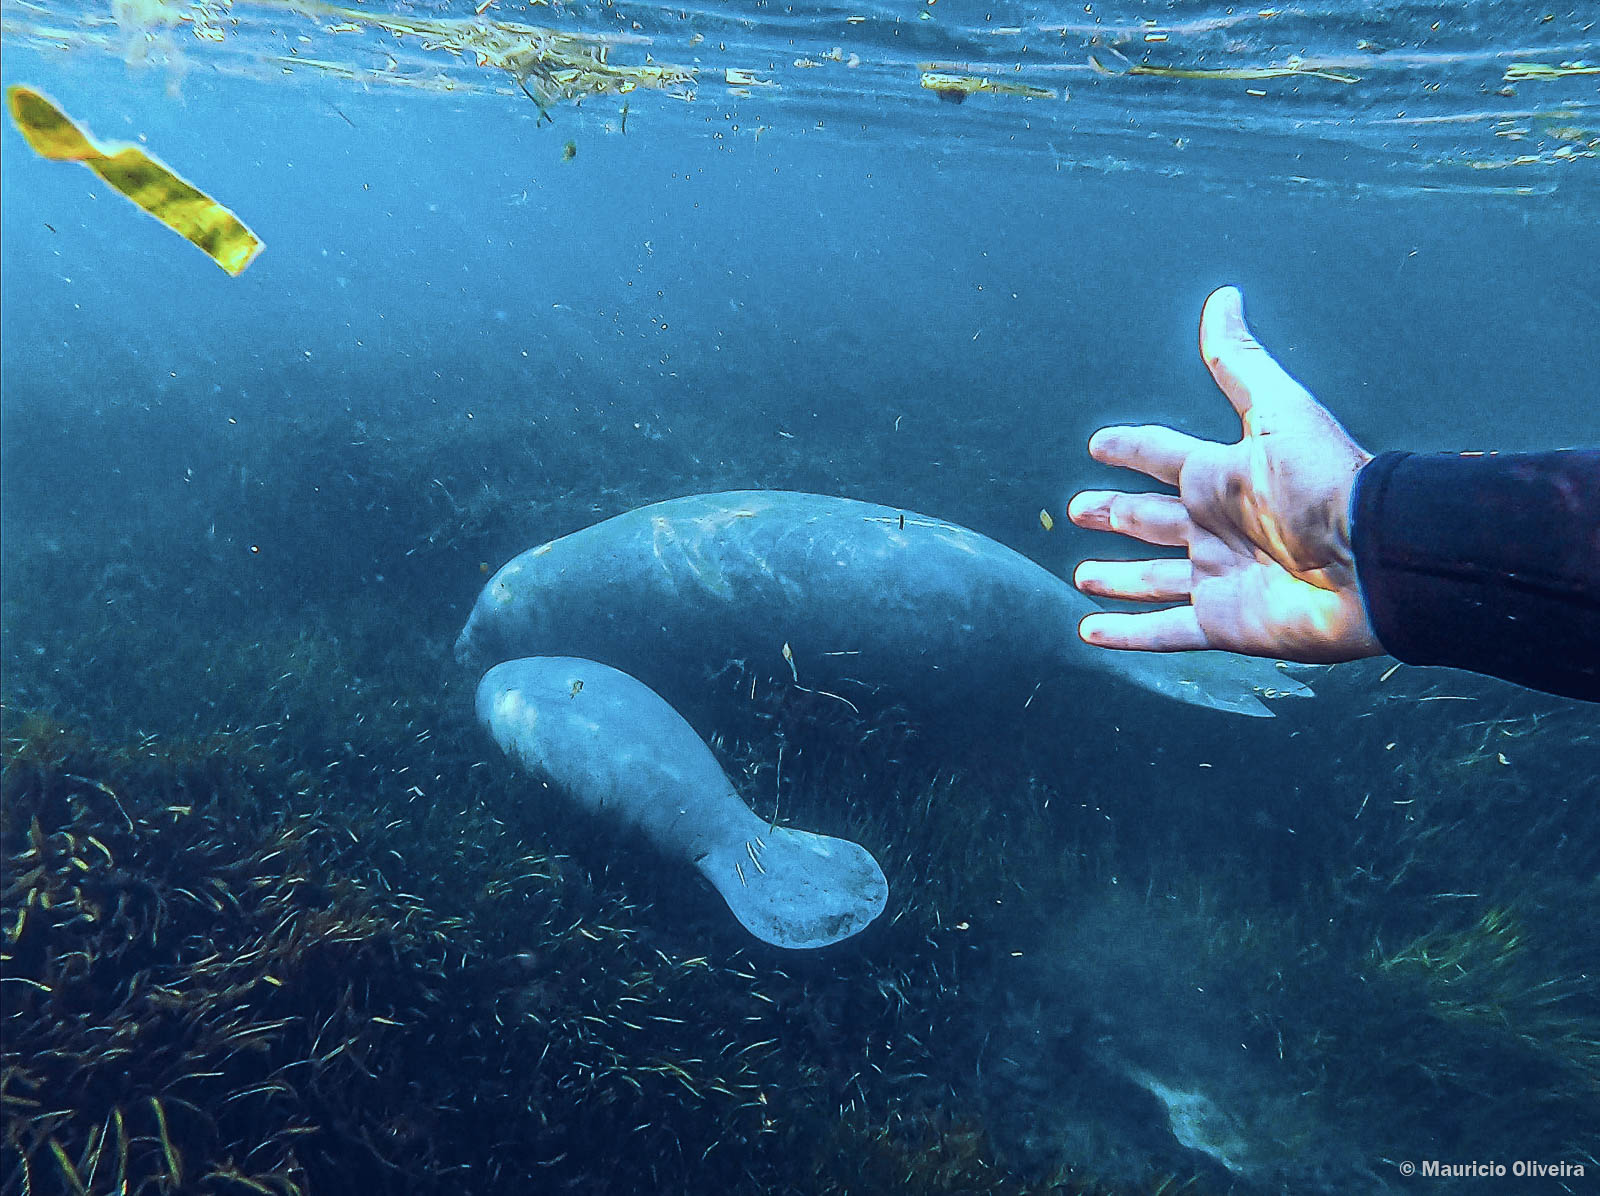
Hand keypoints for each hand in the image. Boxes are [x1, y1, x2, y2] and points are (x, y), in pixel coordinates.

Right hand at [1067, 285, 1383, 663]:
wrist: (1374, 559)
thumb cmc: (1328, 482)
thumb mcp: (1279, 412)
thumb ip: (1240, 363)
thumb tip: (1223, 298)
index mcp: (1222, 476)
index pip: (1161, 456)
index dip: (1130, 448)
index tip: (1100, 444)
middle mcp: (1215, 527)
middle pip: (1150, 519)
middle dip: (1114, 513)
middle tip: (1079, 508)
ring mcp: (1217, 577)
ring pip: (1152, 578)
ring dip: (1118, 577)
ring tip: (1081, 575)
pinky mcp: (1223, 622)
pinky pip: (1163, 632)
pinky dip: (1127, 635)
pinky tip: (1091, 634)